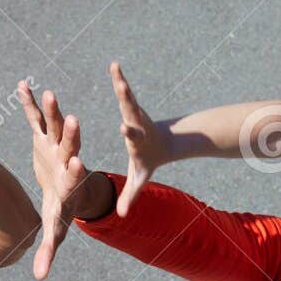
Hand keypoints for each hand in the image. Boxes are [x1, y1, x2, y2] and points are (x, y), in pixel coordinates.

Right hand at [19, 79, 86, 280]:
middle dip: (72, 135)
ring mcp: (55, 146)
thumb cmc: (61, 212)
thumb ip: (48, 251)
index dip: (76, 171)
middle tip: (75, 120)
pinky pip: (36, 117)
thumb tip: (40, 278)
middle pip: (71, 146)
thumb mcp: (55, 231)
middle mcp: (66, 160)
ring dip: (53, 110)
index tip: (78, 163)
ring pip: (56, 126)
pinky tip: (22, 85)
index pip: (75, 176)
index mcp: (70, 182)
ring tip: (49, 93)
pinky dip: (31, 103)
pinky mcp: (44, 136)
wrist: (67, 190)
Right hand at [112, 60, 168, 216]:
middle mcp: (138, 125)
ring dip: (121, 83)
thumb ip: (130, 195)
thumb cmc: (148, 162)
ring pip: (128, 97)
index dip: (128, 133)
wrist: (166, 144)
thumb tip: (121, 215)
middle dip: (126, 100)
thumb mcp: (140, 179)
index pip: (132, 137)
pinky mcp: (133, 105)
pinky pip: (125, 90)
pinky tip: (114, 64)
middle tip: (121, 86)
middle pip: (131, 111)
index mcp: (138, 142)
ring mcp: (136, 113)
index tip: (123, 127)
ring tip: (115, 68)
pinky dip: (119, 78)